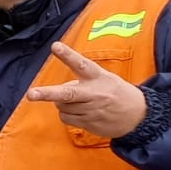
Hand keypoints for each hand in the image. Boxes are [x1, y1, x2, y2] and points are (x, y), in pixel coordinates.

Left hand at [24, 42, 147, 136]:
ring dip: (63, 103)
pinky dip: (67, 114)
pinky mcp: (88, 123)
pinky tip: (80, 112)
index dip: (68, 55)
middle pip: (67, 93)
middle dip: (47, 94)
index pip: (81, 64)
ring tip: (79, 101)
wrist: (139, 116)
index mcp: (99, 77)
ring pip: (62, 106)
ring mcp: (91, 110)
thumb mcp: (105, 79)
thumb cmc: (117, 93)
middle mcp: (94, 93)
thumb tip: (62, 89)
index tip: (55, 46)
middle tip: (31, 94)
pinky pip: (65, 118)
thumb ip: (84, 80)